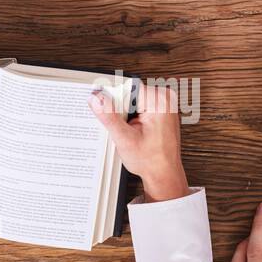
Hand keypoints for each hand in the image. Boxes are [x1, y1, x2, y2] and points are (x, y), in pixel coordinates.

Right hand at [89, 85, 188, 202]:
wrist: (164, 174)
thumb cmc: (152, 161)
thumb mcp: (124, 138)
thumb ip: (109, 116)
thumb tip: (96, 99)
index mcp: (160, 101)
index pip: (127, 87)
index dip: (114, 100)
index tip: (106, 110)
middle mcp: (165, 99)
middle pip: (130, 92)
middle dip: (120, 109)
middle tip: (123, 128)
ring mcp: (164, 104)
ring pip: (133, 99)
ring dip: (125, 114)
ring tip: (130, 132)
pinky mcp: (161, 110)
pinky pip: (139, 105)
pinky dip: (132, 117)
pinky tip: (133, 131)